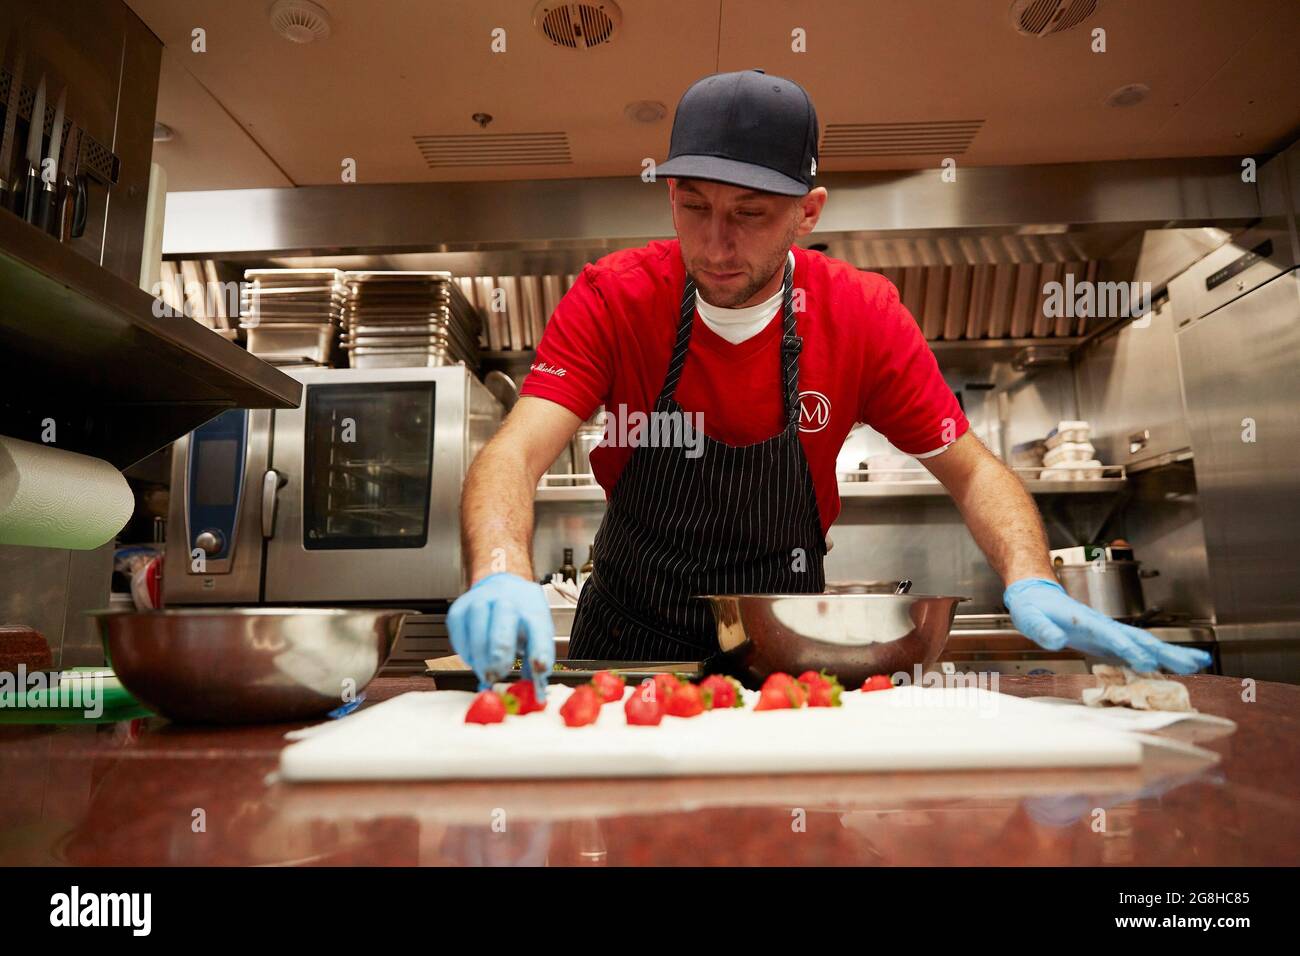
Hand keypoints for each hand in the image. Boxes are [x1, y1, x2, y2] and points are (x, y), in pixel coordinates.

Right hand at [447, 572, 554, 694]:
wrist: (501, 588)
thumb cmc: (521, 618)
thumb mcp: (536, 635)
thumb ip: (535, 663)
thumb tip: (534, 692)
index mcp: (532, 608)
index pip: (539, 628)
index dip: (540, 650)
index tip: (538, 669)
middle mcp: (508, 599)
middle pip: (504, 619)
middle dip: (500, 650)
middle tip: (497, 674)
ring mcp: (481, 600)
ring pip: (478, 623)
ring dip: (480, 654)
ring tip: (485, 672)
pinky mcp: (460, 608)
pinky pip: (459, 631)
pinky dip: (465, 650)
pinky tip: (474, 659)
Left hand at [1003, 578, 1210, 674]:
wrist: (1036, 594)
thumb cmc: (1033, 608)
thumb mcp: (1029, 618)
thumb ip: (1042, 630)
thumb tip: (1057, 640)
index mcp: (1085, 621)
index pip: (1112, 636)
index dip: (1130, 649)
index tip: (1147, 662)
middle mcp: (1102, 625)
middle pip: (1140, 638)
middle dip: (1167, 651)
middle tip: (1194, 663)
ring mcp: (1107, 632)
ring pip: (1144, 642)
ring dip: (1171, 653)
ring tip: (1198, 663)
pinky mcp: (1107, 640)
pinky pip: (1135, 649)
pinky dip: (1156, 658)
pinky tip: (1172, 667)